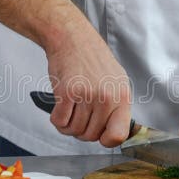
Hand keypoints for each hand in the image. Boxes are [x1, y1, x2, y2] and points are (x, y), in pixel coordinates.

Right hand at [43, 20, 131, 147]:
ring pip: (74, 130)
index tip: (100, 135)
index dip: (106, 140)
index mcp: (122, 96)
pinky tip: (59, 106)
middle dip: (82, 130)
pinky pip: (59, 122)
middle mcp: (107, 97)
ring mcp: (87, 95)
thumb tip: (113, 134)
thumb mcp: (116, 81)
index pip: (119, 135)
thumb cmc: (91, 59)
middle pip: (91, 136)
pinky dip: (56, 119)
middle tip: (78, 114)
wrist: (72, 38)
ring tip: (69, 109)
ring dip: (68, 125)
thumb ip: (116, 107)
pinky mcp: (67, 92)